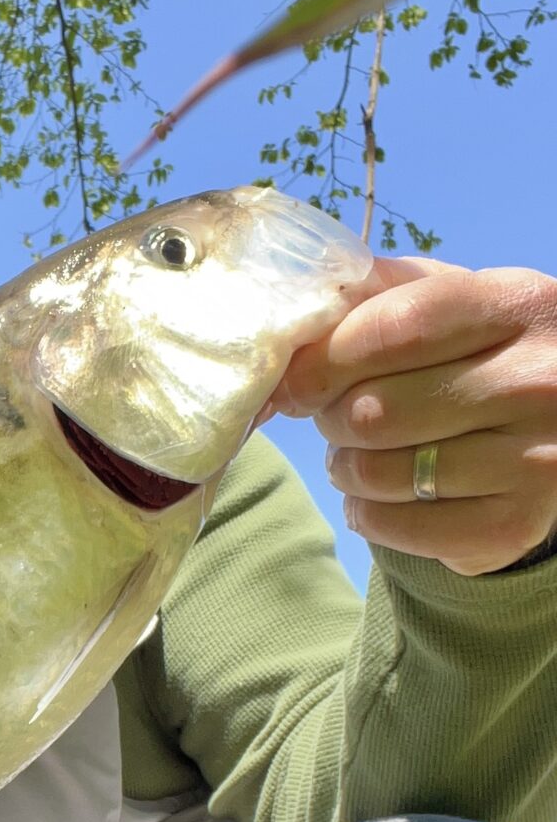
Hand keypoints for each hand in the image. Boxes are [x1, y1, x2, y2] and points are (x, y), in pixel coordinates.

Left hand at [274, 258, 556, 575]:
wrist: (549, 431)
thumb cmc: (476, 356)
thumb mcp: (446, 304)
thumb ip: (375, 296)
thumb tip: (291, 325)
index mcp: (519, 304)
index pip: (393, 329)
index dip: (323, 361)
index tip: (295, 382)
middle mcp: (538, 381)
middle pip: (373, 411)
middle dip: (329, 419)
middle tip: (337, 419)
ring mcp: (535, 459)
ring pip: (377, 472)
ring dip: (344, 468)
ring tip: (361, 454)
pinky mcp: (513, 525)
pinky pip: (392, 524)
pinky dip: (365, 512)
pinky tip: (382, 494)